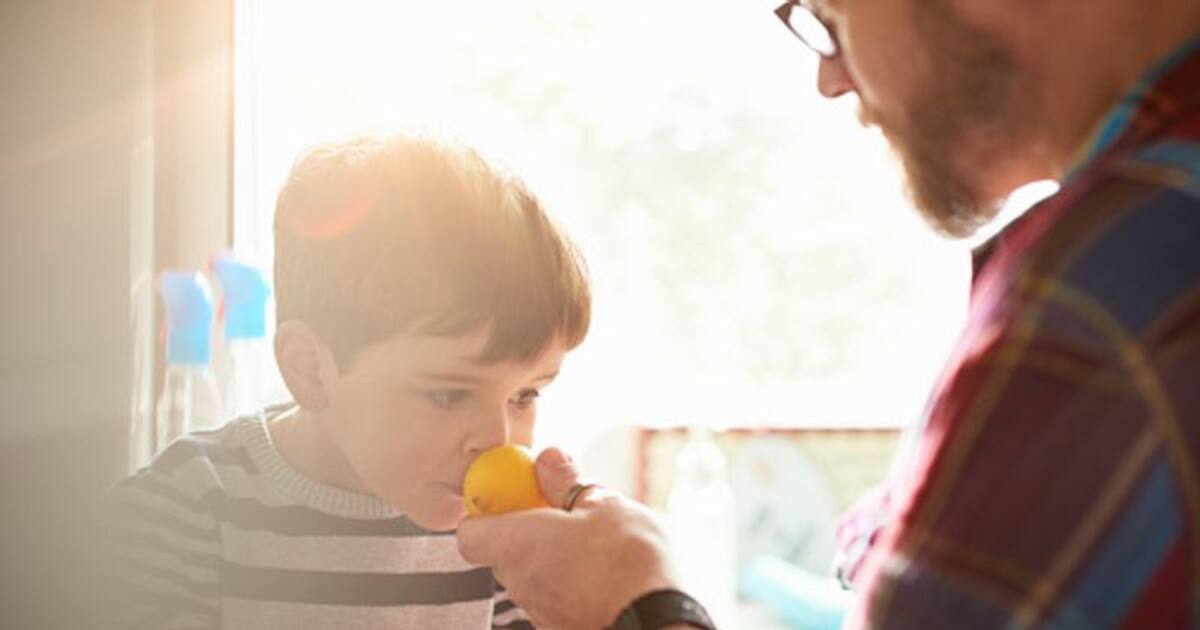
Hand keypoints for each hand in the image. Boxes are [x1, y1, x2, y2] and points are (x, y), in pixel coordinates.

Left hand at [457, 448, 680, 628]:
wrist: (656, 622)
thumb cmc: (628, 560)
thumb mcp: (601, 504)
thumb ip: (566, 482)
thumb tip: (548, 459)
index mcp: (515, 545)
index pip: (470, 531)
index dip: (488, 508)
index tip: (515, 491)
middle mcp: (518, 583)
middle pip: (503, 551)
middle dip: (527, 528)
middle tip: (563, 510)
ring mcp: (539, 611)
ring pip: (532, 575)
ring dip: (552, 555)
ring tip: (593, 541)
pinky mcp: (561, 627)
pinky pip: (555, 597)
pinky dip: (570, 582)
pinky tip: (604, 572)